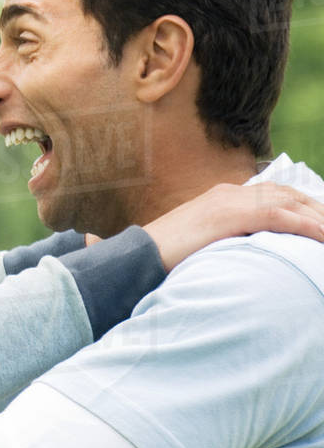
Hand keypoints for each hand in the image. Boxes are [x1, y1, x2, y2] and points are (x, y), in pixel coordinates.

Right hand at [143, 182, 323, 271]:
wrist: (141, 253)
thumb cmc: (166, 255)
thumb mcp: (201, 241)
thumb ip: (225, 237)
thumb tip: (244, 251)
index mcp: (223, 196)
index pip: (275, 193)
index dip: (304, 205)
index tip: (322, 221)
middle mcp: (230, 192)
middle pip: (288, 194)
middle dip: (318, 209)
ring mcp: (229, 200)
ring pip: (289, 203)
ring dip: (319, 218)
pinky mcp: (229, 214)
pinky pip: (279, 216)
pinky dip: (306, 226)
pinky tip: (323, 237)